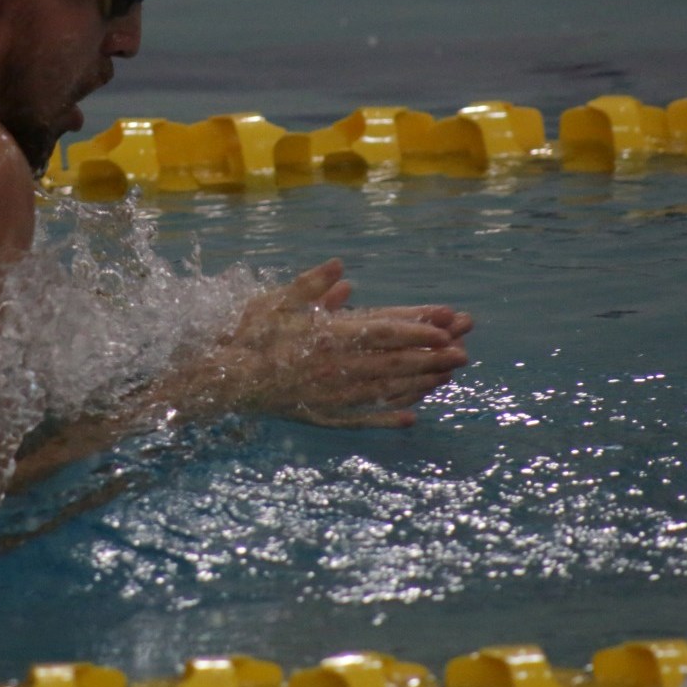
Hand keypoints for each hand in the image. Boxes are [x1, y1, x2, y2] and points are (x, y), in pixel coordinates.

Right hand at [200, 259, 471, 428]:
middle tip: (464, 353)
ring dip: (419, 382)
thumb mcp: (274, 303)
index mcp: (327, 336)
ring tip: (448, 377)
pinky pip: (362, 417)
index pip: (381, 330)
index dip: (415, 329)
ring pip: (384, 388)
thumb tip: (341, 269)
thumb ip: (309, 286)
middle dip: (430, 356)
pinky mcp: (323, 415)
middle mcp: (335, 367)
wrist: (222, 382)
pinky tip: (411, 418)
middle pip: (392, 361)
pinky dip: (387, 417)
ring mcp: (332, 394)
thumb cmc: (246, 338)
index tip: (445, 327)